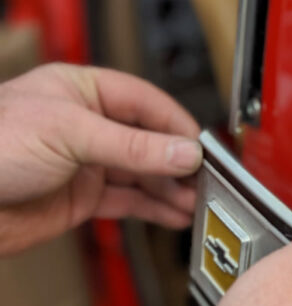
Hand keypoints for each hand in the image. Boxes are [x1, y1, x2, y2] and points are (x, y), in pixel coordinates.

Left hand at [0, 64, 201, 254]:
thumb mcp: (69, 134)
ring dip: (171, 189)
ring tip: (198, 202)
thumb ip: (133, 146)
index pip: (146, 103)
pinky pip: (128, 201)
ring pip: (143, 174)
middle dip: (179, 162)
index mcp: (83, 91)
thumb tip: (183, 151)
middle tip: (207, 180)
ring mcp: (86, 162)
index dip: (177, 126)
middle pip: (150, 140)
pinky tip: (175, 214)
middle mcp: (88, 125)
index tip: (203, 149)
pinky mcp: (82, 197)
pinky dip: (154, 209)